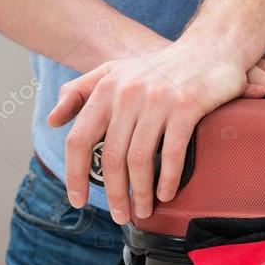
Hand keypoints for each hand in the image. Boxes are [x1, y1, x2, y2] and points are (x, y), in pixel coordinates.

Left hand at [47, 40, 263, 223]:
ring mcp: (157, 100)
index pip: (79, 139)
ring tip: (143, 210)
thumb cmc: (162, 66)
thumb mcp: (115, 71)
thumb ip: (80, 92)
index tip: (77, 200)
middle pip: (110, 156)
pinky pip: (171, 151)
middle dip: (114, 193)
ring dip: (139, 192)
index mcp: (106, 89)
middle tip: (120, 215)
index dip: (74, 174)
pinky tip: (166, 193)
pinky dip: (167, 178)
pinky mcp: (186, 107)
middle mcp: (127, 94)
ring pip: (139, 159)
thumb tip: (54, 120)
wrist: (210, 49)